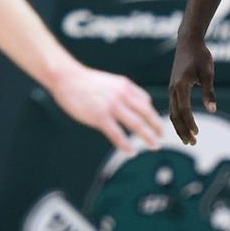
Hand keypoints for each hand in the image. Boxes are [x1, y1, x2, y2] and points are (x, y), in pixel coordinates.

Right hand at [50, 63, 165, 152]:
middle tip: (162, 138)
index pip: (146, 102)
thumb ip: (127, 92)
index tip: (159, 126)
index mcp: (126, 86)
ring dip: (147, 137)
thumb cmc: (87, 82)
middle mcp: (122, 95)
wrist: (67, 78)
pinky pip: (117, 134)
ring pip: (136, 124)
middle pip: (146, 114)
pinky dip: (126, 145)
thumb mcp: (112, 82)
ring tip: (154, 146)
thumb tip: (144, 103)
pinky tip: (131, 152)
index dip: (154, 115)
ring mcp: (111, 106)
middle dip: (156, 127)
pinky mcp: (99, 116)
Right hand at [167, 36, 216, 145]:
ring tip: (189, 139)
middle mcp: (173, 89)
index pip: (184, 109)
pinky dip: (177, 119)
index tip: (197, 133)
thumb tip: (213, 110)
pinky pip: (173, 108)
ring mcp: (171, 89)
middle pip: (175, 115)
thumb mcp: (208, 73)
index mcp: (181, 85)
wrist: (188, 42)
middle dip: (183, 130)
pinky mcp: (173, 89)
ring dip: (180, 127)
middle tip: (192, 143)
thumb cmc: (200, 56)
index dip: (190, 122)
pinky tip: (183, 127)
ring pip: (172, 113)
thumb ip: (209, 92)